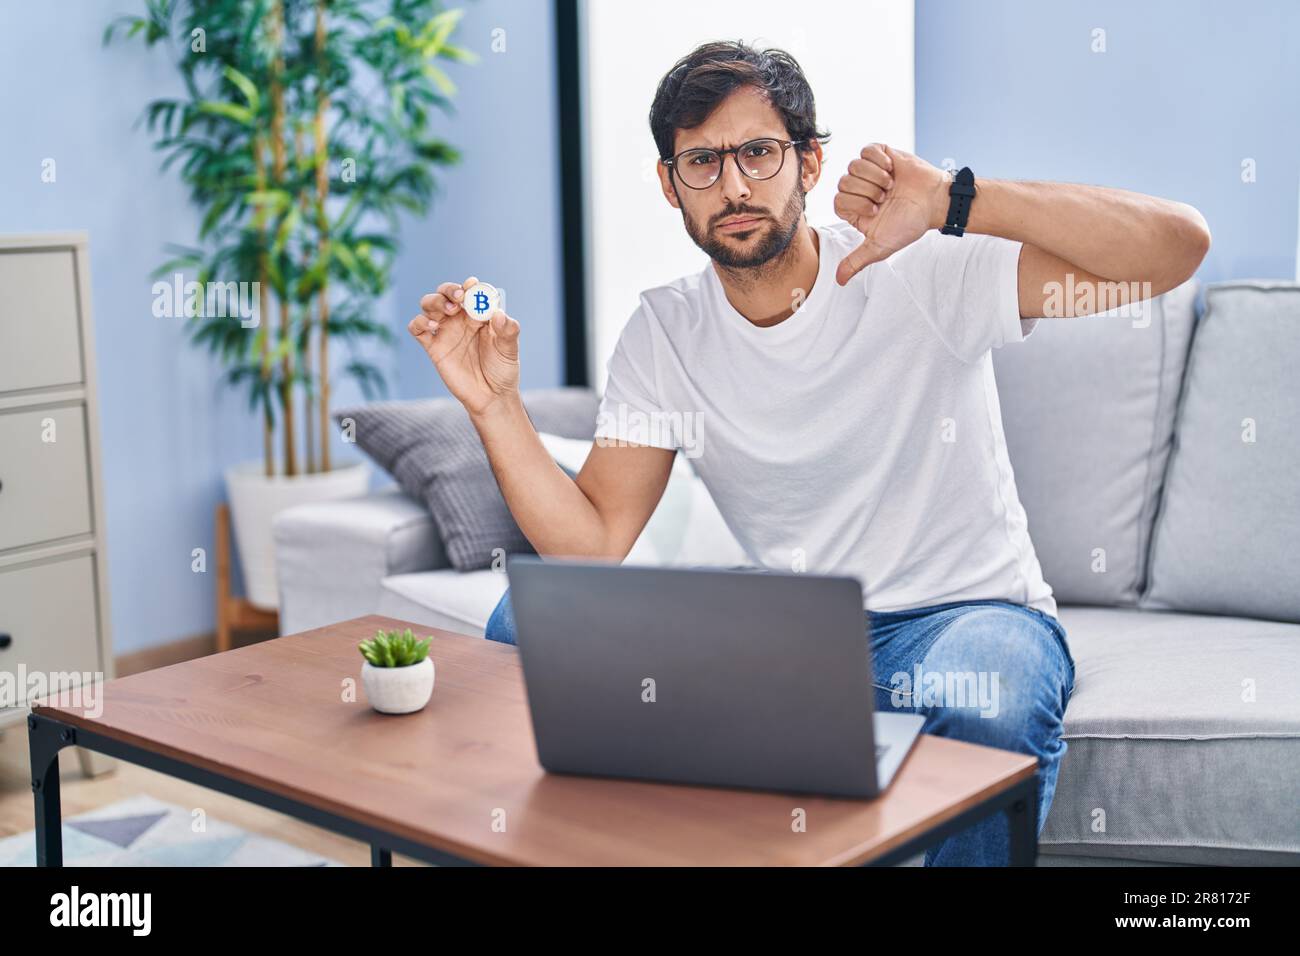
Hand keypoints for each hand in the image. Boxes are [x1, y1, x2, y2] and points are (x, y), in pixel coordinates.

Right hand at [408, 277, 520, 416]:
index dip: (470, 285)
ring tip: (448, 311)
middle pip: (445, 293)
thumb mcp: (510, 350)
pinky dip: (419, 321)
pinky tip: (433, 326)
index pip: (470, 292)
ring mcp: (445, 332)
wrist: (490, 397)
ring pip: (429, 304)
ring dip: (435, 301)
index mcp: (478, 315)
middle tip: (459, 297)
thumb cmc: (502, 370)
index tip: (472, 285)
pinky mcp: (433, 347)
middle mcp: (459, 320)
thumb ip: (508, 331)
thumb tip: (499, 314)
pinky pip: (417, 328)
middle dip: (449, 289)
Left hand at [834, 143, 949, 284]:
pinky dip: (880, 160)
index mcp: (855, 209)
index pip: (838, 201)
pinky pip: (867, 150)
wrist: (934, 202)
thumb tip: (839, 281)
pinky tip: (892, 169)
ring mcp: (869, 171)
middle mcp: (859, 190)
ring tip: (891, 185)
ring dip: (875, 177)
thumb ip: (857, 261)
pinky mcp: (881, 154)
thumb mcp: (880, 247)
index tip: (876, 211)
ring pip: (853, 165)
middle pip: (844, 182)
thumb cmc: (909, 225)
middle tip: (886, 198)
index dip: (857, 205)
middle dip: (867, 191)